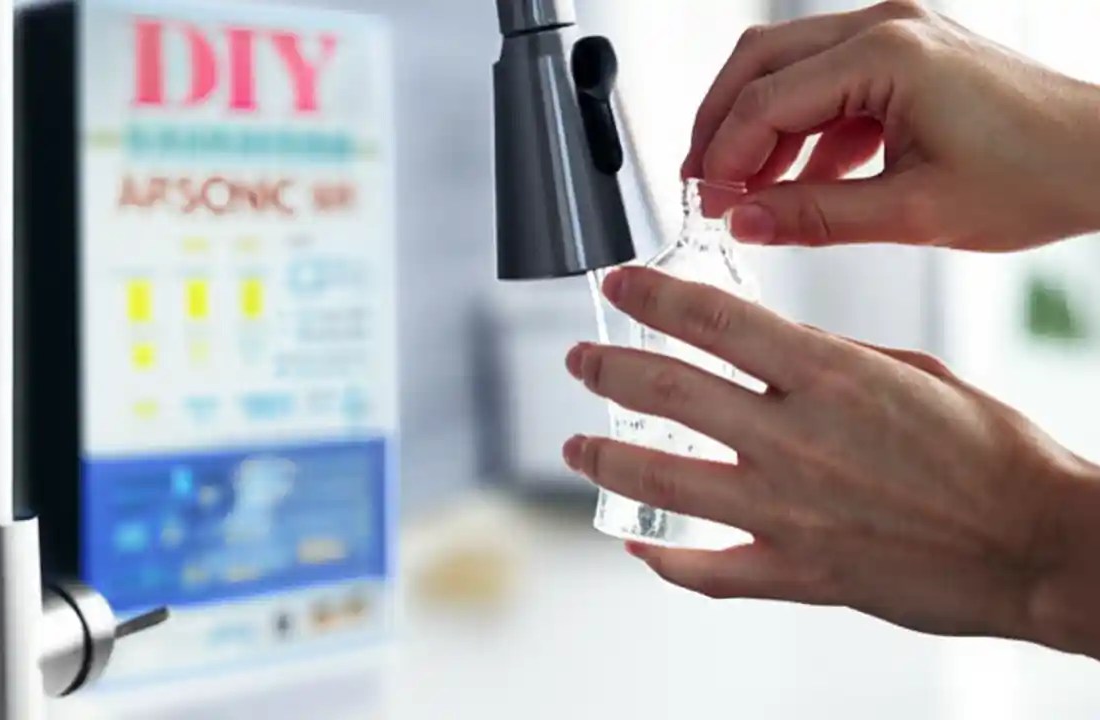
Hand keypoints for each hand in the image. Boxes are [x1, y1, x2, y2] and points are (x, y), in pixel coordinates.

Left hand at [562, 267, 1099, 656]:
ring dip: (607, 459)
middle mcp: (797, 439)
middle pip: (671, 393)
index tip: (618, 285)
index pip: (715, 321)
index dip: (653, 298)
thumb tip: (773, 348)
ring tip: (577, 445)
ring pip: (665, 482)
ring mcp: (790, 511)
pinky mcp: (799, 573)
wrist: (1040, 541)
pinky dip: (663, 558)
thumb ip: (831, 359)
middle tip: (581, 360)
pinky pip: (708, 571)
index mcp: (830, 376)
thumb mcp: (914, 374)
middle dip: (610, 370)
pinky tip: (635, 542)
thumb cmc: (993, 454)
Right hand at [683, 0, 1099, 250]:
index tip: (705, 205)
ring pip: (787, 69)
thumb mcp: (913, 212)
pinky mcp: (905, 56)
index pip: (766, 99)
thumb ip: (815, 216)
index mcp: (888, 54)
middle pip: (760, 63)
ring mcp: (896, 34)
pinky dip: (801, 131)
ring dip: (757, 129)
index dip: (723, 155)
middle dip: (721, 127)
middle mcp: (886, 27)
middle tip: (702, 186)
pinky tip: (798, 181)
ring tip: (743, 192)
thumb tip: (741, 223)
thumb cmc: (1035, 177)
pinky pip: (826, 83)